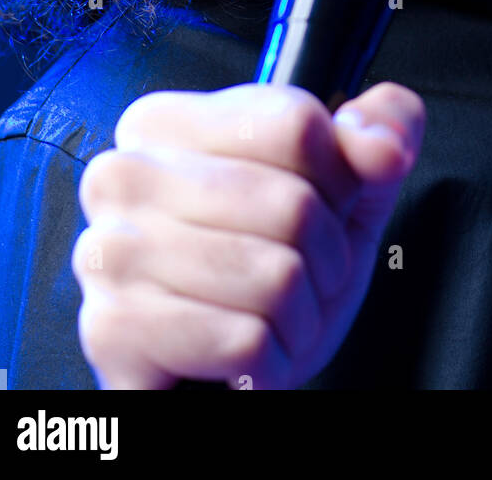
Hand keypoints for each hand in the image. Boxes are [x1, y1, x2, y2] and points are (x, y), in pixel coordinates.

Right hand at [72, 80, 424, 388]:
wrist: (220, 369)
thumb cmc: (274, 264)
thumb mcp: (343, 188)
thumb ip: (381, 129)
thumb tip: (383, 144)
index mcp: (167, 123)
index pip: (295, 123)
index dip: (339, 178)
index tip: (324, 207)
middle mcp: (122, 175)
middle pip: (292, 204)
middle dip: (324, 259)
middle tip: (300, 278)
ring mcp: (108, 251)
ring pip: (276, 278)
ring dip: (298, 317)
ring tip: (269, 318)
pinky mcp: (113, 329)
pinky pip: (244, 343)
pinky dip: (267, 362)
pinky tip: (239, 358)